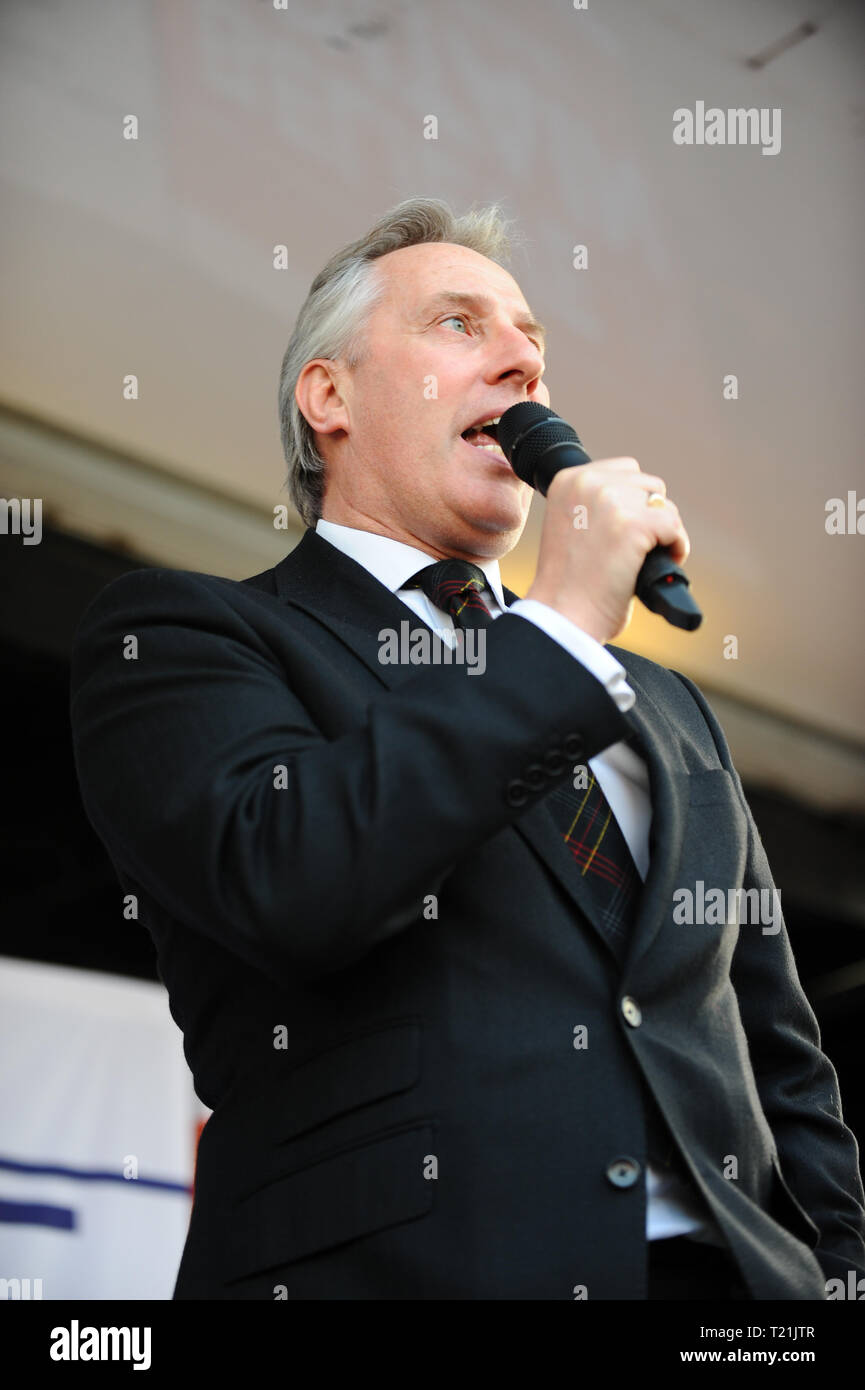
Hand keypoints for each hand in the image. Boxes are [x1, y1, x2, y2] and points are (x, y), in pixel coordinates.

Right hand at [525, 457, 689, 644]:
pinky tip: (659, 566)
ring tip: (644, 559)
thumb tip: (646, 502)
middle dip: (649, 516)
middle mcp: (588, 482)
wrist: (562, 616)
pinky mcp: (634, 524)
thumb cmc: (568, 584)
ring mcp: (612, 501)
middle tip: (635, 549)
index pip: (624, 471)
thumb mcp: (572, 525)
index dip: (632, 502)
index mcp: (568, 479)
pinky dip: (676, 548)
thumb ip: (597, 505)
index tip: (624, 531)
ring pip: (665, 505)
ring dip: (663, 532)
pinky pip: (675, 527)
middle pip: (648, 485)